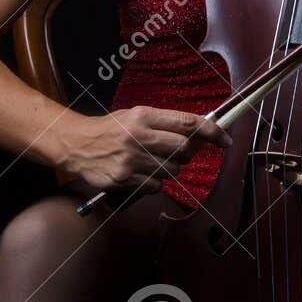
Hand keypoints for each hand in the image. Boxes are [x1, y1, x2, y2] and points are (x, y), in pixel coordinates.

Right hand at [56, 105, 232, 197]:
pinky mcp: (124, 179)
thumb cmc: (110, 129)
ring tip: (148, 161)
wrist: (75, 144)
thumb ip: (165, 123)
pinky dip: (152, 182)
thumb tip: (199, 134)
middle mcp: (139, 136)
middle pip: (184, 150)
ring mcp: (131, 160)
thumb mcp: (135, 115)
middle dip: (184, 153)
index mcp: (144, 116)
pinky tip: (137, 173)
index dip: (212, 132)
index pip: (188, 123)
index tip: (225, 140)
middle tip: (171, 151)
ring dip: (167, 169)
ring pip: (172, 171)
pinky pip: (155, 186)